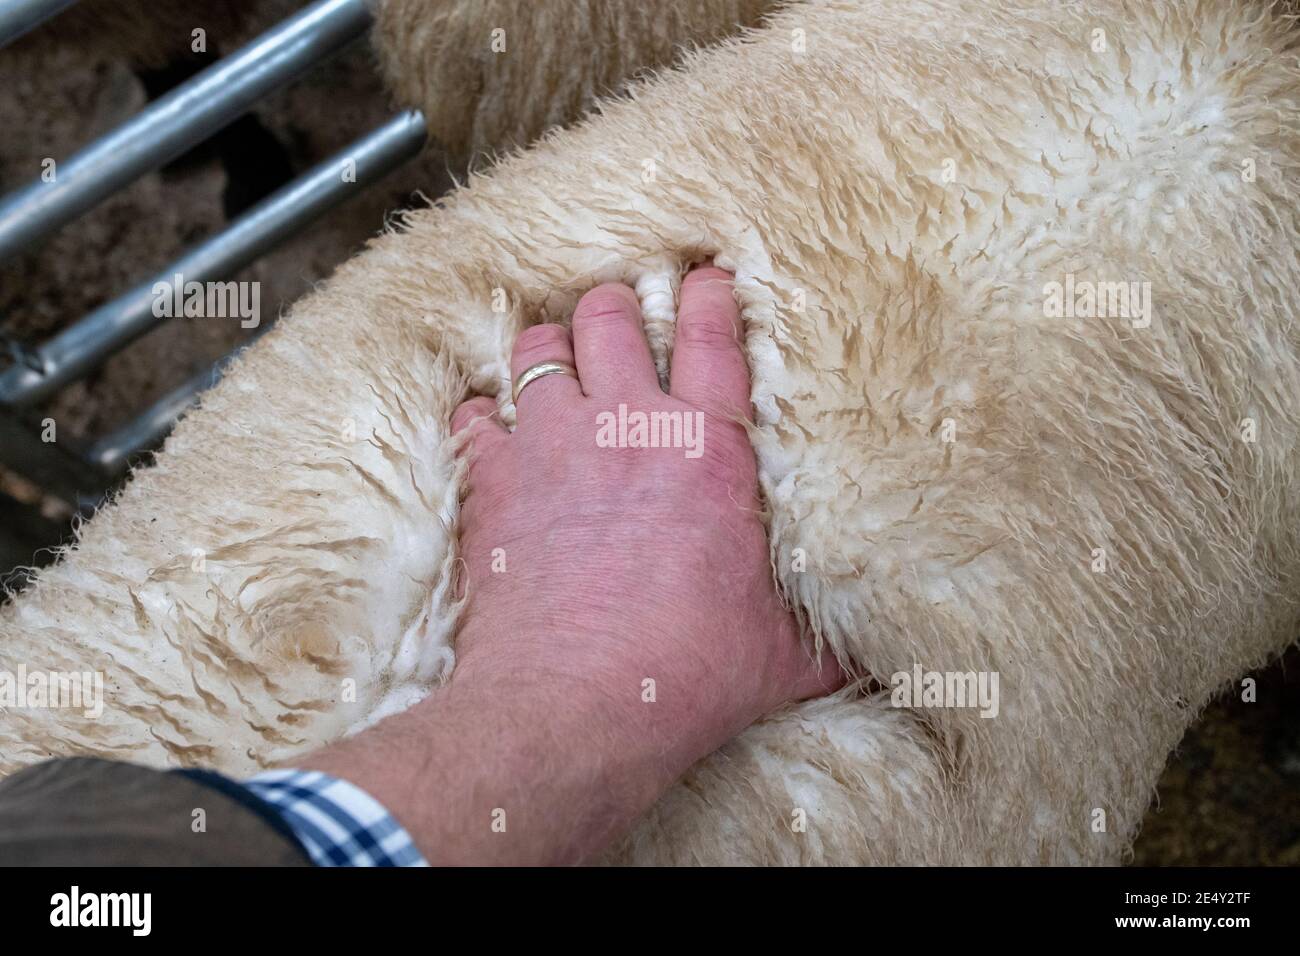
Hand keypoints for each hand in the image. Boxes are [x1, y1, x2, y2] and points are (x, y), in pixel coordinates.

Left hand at [302, 265, 842, 864]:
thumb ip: (830, 642)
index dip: (711, 295)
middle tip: (620, 315)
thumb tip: (881, 665)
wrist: (577, 706)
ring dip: (548, 345)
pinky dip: (481, 413)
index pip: (713, 337)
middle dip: (616, 306)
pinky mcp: (494, 481)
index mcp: (709, 450)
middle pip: (612, 317)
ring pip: (539, 349)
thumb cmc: (687, 675)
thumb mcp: (783, 657)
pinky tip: (488, 423)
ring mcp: (553, 446)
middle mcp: (628, 427)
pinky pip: (475, 415)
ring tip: (554, 352)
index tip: (708, 278)